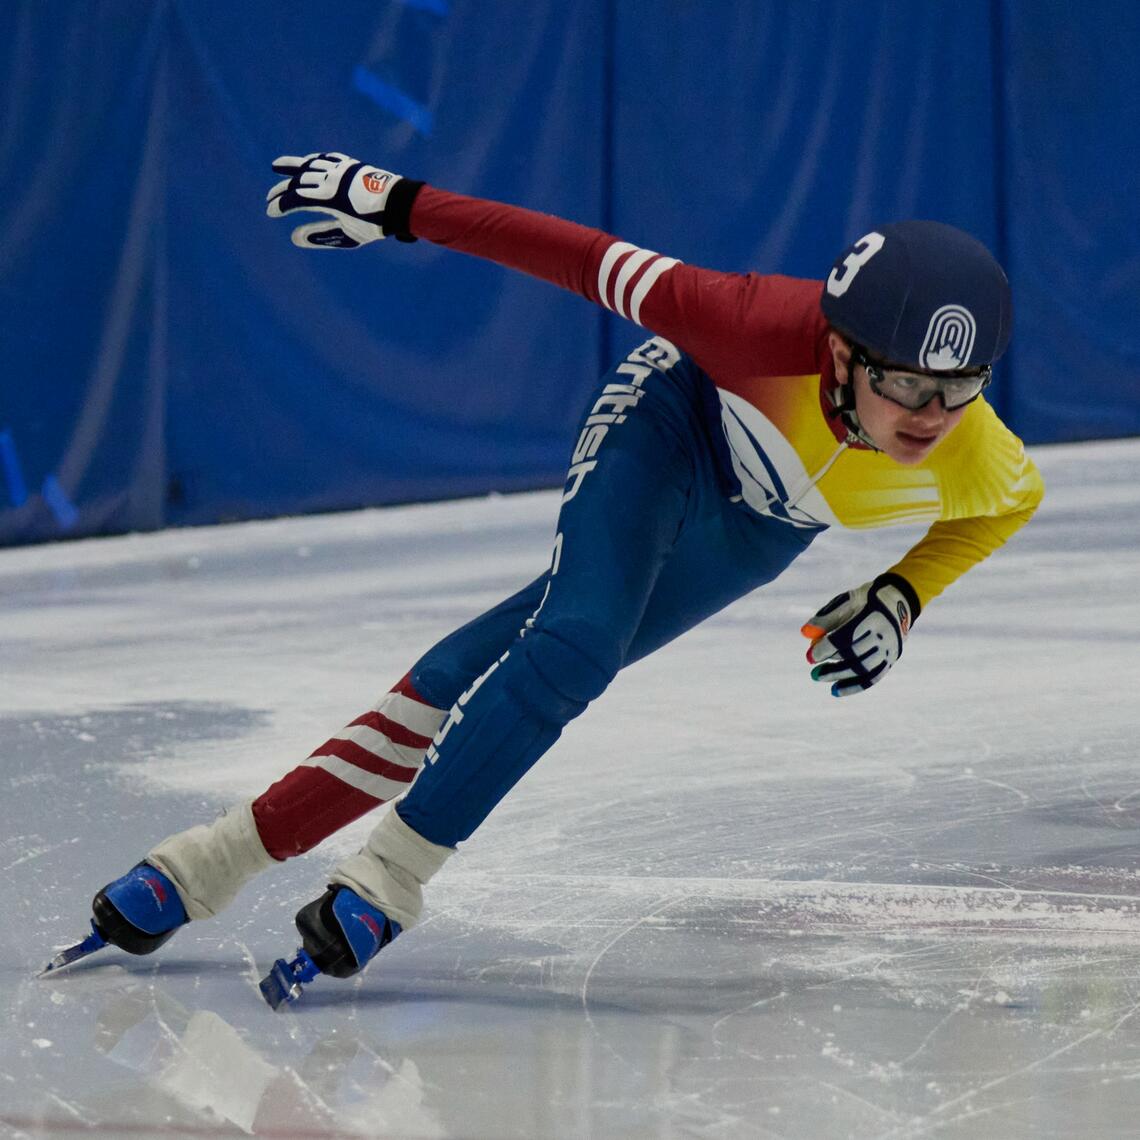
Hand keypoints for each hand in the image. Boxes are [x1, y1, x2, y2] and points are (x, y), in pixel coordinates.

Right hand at [266, 152, 421, 248]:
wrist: (398, 204)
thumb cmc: (374, 224)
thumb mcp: (347, 236)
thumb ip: (320, 235)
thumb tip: (294, 238)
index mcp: (329, 197)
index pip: (296, 199)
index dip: (281, 205)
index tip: (271, 212)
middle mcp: (331, 179)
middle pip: (298, 181)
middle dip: (282, 190)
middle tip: (270, 198)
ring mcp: (340, 169)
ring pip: (310, 165)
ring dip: (292, 167)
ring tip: (277, 166)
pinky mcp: (349, 164)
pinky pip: (326, 159)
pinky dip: (312, 161)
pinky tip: (307, 162)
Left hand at [801, 573, 919, 697]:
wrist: (900, 600)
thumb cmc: (866, 599)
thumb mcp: (847, 601)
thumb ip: (826, 617)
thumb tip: (805, 632)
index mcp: (873, 616)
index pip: (846, 637)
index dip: (826, 648)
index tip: (810, 656)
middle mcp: (885, 634)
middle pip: (855, 656)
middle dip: (832, 666)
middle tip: (814, 672)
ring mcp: (891, 648)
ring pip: (864, 669)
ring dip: (840, 676)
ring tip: (819, 677)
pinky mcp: (892, 659)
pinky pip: (873, 677)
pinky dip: (854, 686)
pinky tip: (835, 690)